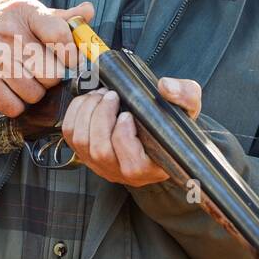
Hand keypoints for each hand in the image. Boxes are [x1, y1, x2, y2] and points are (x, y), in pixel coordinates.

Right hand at [0, 0, 94, 116]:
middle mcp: (9, 34)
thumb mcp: (27, 12)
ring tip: (25, 79)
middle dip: (51, 77)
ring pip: (35, 93)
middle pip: (52, 73)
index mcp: (25, 12)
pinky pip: (15, 106)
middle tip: (42, 71)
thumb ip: (60, 17)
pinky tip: (11, 90)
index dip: (72, 54)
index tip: (70, 61)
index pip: (61, 35)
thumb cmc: (1, 24)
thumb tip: (88, 11)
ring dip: (34, 92)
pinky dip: (16, 104)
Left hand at [61, 77, 201, 185]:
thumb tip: (165, 86)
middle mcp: (122, 172)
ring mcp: (100, 164)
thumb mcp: (189, 109)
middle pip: (101, 151)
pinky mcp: (84, 152)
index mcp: (150, 169)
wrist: (154, 128)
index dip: (124, 136)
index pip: (132, 164)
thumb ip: (185, 96)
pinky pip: (70, 134)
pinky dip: (75, 112)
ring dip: (88, 112)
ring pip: (82, 142)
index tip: (128, 113)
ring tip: (102, 94)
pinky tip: (90, 99)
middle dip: (102, 117)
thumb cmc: (171, 123)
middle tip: (111, 95)